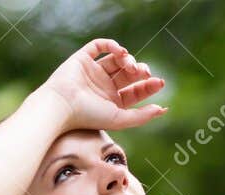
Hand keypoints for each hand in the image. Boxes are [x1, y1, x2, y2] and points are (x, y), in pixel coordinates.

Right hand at [40, 37, 166, 131]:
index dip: (149, 86)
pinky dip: (112, 45)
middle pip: (129, 74)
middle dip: (140, 70)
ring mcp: (93, 72)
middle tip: (144, 72)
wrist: (62, 105)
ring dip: (128, 59)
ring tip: (130, 64)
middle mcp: (103, 86)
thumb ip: (141, 117)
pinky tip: (120, 51)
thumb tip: (162, 109)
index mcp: (112, 102)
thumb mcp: (119, 120)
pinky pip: (99, 46)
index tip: (159, 82)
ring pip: (117, 59)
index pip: (135, 91)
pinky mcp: (83, 59)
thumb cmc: (88, 116)